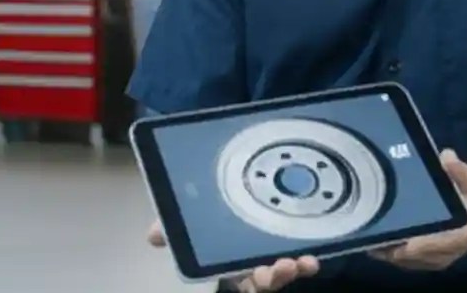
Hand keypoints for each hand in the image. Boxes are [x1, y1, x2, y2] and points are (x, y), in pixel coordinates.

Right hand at [147, 221, 319, 291]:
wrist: (237, 183)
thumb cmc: (207, 211)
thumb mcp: (187, 221)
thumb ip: (170, 228)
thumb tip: (152, 235)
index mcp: (228, 264)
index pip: (240, 282)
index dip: (250, 284)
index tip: (256, 279)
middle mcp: (253, 264)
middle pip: (265, 280)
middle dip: (274, 278)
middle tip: (280, 267)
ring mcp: (274, 251)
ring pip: (285, 269)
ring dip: (293, 268)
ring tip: (302, 262)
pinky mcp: (291, 235)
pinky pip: (300, 252)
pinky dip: (308, 255)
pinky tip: (315, 254)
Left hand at [369, 149, 466, 271]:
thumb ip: (459, 170)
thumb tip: (446, 155)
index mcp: (456, 235)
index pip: (425, 245)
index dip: (403, 243)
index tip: (382, 237)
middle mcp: (446, 252)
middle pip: (409, 256)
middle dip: (386, 246)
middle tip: (364, 232)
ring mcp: (439, 259)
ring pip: (406, 261)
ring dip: (387, 251)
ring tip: (366, 235)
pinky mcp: (434, 260)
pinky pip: (409, 261)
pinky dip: (394, 253)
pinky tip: (378, 240)